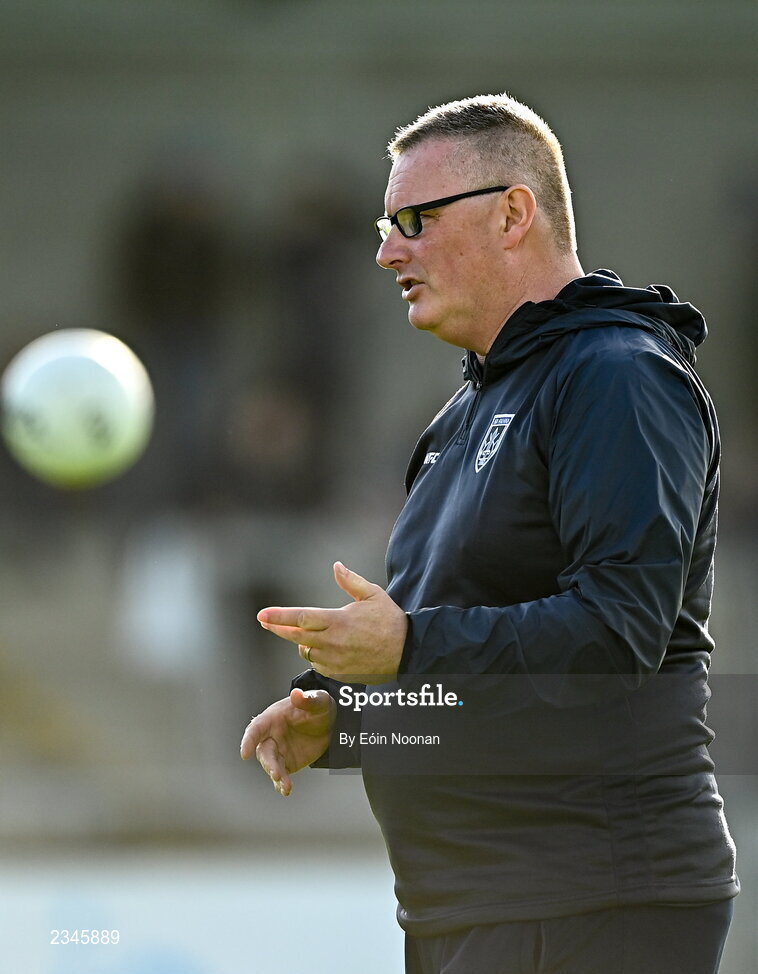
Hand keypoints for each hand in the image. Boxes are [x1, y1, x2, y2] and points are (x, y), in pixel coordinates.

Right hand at [240, 688, 335, 796]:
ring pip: (271, 766)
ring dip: (276, 776)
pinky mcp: (287, 763)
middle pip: (264, 752)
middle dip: (268, 763)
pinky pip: (281, 775)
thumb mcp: (317, 701)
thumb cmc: (318, 707)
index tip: (245, 753)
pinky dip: (282, 784)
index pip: (256, 729)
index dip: (249, 741)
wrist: (331, 722)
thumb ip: (307, 699)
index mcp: (272, 719)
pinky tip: (286, 790)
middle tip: (276, 773)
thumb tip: (296, 694)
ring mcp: (278, 751)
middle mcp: (271, 736)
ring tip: (286, 786)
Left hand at [257, 562, 407, 683]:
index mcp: (338, 621)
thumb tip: (336, 566)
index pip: (301, 618)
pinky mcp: (339, 674)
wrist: (407, 652)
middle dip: (278, 628)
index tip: (262, 615)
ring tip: (311, 633)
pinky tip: (326, 648)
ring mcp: (335, 660)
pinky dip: (317, 655)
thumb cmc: (390, 621)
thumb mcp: (373, 595)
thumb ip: (351, 581)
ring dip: (303, 642)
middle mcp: (333, 642)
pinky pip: (318, 664)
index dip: (279, 616)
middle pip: (296, 636)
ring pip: (306, 651)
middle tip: (265, 621)